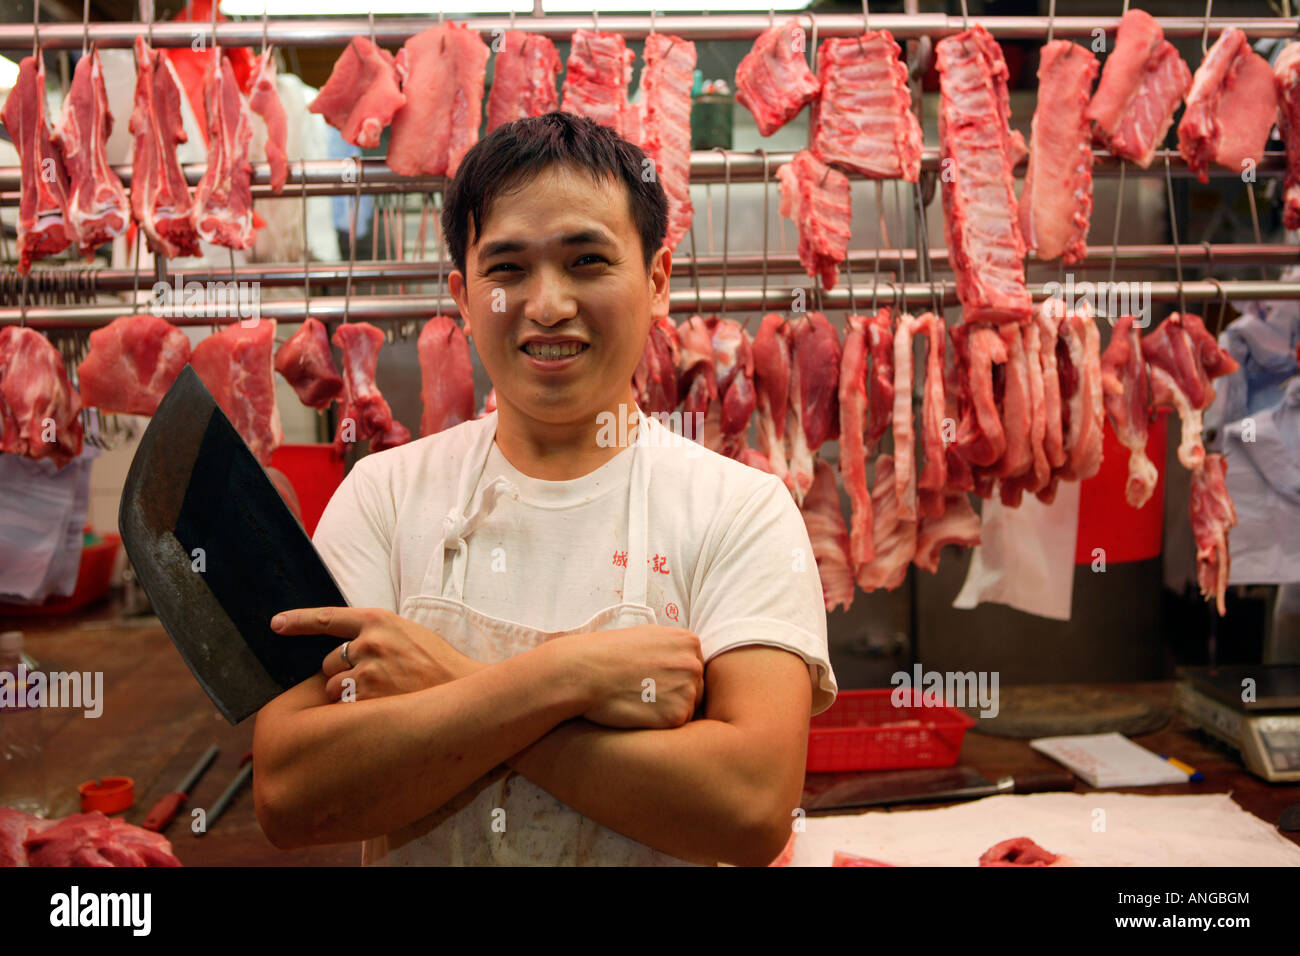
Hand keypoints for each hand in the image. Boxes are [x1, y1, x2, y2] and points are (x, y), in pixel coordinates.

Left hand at [270, 607, 485, 701]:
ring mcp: (367, 671)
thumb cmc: (438, 665)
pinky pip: (342, 709)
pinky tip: (380, 710)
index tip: (275, 624)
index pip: (328, 617)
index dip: (298, 621)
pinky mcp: (367, 698)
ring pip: (332, 688)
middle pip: (328, 662)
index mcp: (379, 620)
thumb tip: (344, 651)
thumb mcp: (409, 636)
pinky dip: (354, 713)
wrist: (464, 690)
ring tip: (382, 697)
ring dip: (347, 696)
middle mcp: (369, 642)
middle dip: (342, 674)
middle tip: (375, 682)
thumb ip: (376, 637)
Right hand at [551, 626, 704, 729]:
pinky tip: (639, 711)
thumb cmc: (608, 654)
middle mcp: (693, 664)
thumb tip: (685, 660)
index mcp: (688, 641)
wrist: (584, 672)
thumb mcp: (646, 636)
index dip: (674, 676)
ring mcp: (687, 690)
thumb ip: (671, 648)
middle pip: (697, 689)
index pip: (695, 667)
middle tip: (644, 692)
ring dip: (668, 709)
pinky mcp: (677, 715)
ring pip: (689, 708)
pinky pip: (677, 725)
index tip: (652, 678)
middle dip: (675, 694)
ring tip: (639, 699)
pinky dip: (659, 723)